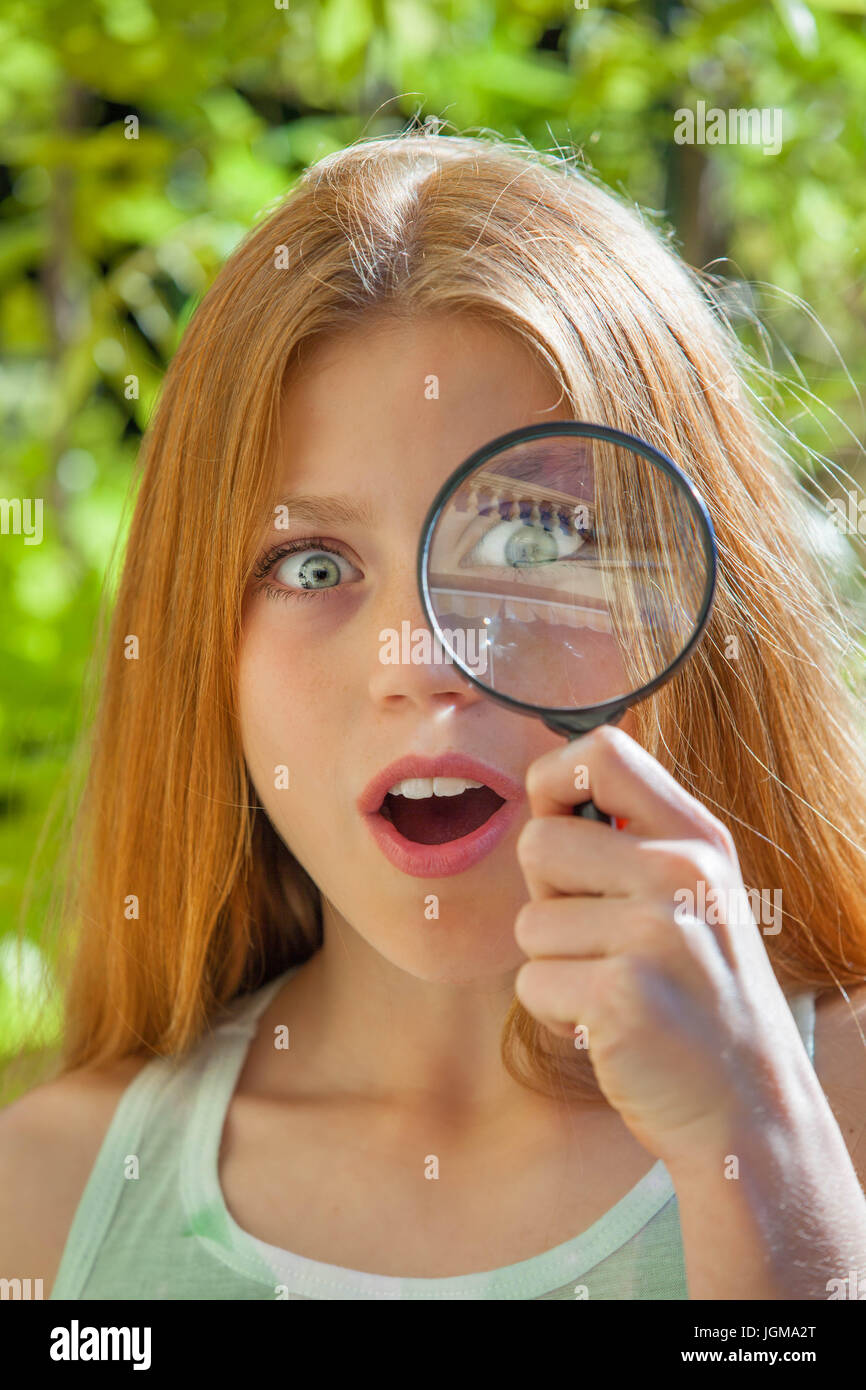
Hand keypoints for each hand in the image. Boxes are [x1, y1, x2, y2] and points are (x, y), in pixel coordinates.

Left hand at [513, 725, 810, 1168]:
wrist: (749, 1109)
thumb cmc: (701, 996)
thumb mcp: (695, 897)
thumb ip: (636, 840)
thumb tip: (548, 789)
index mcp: (696, 839)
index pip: (601, 751)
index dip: (554, 782)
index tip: (563, 827)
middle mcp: (680, 873)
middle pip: (540, 842)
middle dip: (547, 899)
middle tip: (599, 943)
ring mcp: (655, 933)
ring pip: (529, 923)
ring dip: (554, 966)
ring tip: (614, 991)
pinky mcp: (621, 995)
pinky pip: (531, 982)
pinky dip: (554, 1014)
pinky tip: (607, 1029)